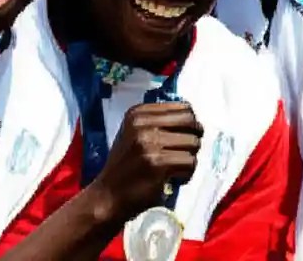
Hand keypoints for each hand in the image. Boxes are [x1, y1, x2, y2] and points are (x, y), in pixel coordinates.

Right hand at [87, 102, 202, 220]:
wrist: (108, 195)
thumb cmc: (125, 166)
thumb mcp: (134, 134)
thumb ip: (158, 123)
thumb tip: (192, 119)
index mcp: (137, 113)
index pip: (183, 108)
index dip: (190, 123)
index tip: (185, 136)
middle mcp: (142, 124)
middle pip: (190, 122)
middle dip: (194, 137)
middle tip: (187, 151)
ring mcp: (149, 143)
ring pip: (193, 143)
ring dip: (190, 158)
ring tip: (175, 167)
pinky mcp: (157, 163)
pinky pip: (190, 162)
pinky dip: (187, 173)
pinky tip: (174, 178)